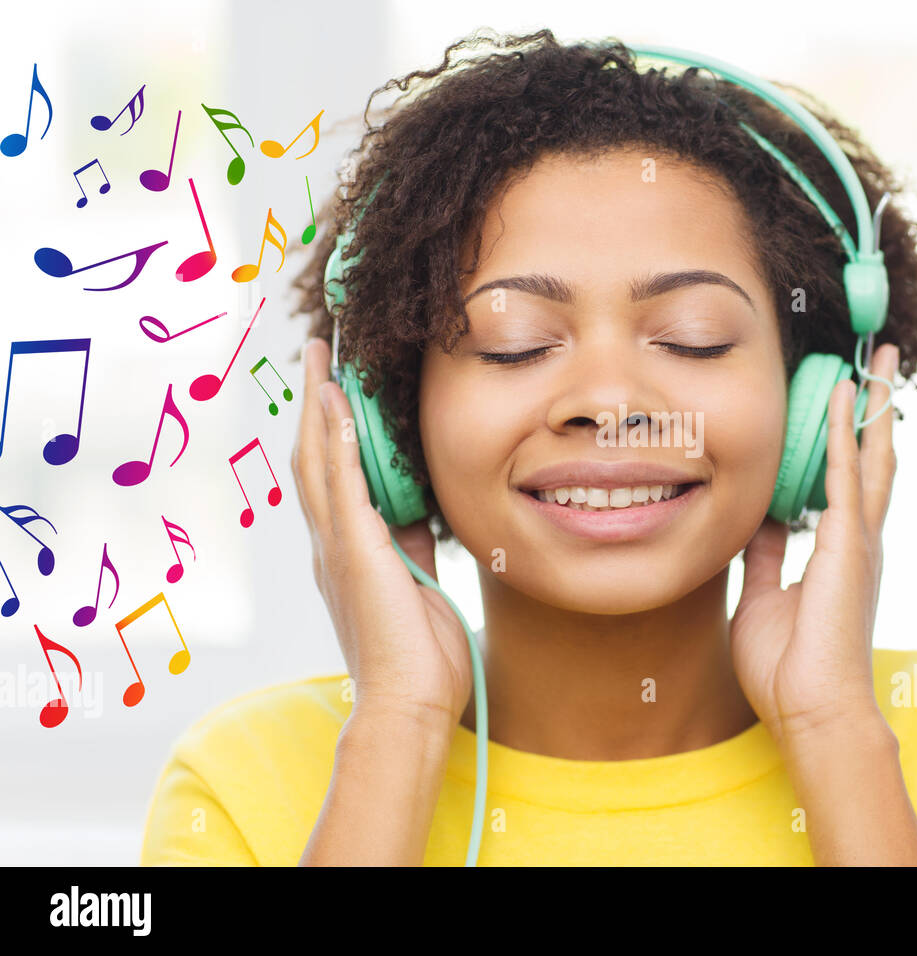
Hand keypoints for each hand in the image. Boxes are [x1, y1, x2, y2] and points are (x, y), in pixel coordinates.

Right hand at [291, 337, 472, 730]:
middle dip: (315, 403)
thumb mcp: (419, 586)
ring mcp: (338, 547)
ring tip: (321, 357)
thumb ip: (412, 545)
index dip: (329, 429)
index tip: (333, 387)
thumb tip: (419, 510)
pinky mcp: (354, 552)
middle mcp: (332, 545)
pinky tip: (336, 403)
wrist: (409, 705)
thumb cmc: (418, 657)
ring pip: (319, 460)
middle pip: (315, 457)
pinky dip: (336, 441)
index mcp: (347, 553)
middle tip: (318, 352)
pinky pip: (341, 484)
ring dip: (319, 406)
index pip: (333, 477)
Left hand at [730, 343, 898, 744]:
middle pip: (873, 459)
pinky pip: (846, 473)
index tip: (840, 402)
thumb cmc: (788, 667)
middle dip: (877, 411)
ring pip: (872, 456)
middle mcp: (860, 540)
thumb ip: (767, 555)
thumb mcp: (764, 596)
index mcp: (841, 554)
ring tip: (879, 363)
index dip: (845, 441)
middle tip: (881, 365)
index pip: (846, 483)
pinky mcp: (850, 544)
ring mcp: (860, 540)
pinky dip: (845, 431)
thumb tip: (760, 521)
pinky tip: (845, 395)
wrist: (812, 711)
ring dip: (874, 407)